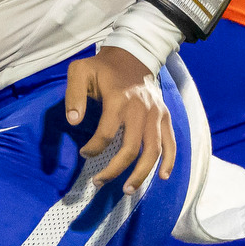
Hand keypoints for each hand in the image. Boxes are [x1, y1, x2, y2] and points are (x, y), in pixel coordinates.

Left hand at [64, 46, 176, 195]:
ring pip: (154, 150)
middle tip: (98, 182)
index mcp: (119, 100)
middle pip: (131, 148)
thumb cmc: (102, 68)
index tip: (84, 153)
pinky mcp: (165, 116)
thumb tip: (73, 121)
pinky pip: (171, 142)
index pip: (106, 133)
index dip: (93, 148)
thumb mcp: (80, 71)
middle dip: (114, 169)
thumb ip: (74, 96)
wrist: (133, 55)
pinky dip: (169, 161)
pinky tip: (163, 177)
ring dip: (142, 173)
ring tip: (128, 189)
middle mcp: (141, 110)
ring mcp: (156, 114)